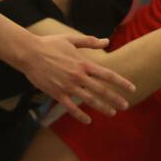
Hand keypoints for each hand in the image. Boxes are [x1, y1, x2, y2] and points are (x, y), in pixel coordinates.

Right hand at [20, 31, 134, 123]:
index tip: (132, 89)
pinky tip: (88, 120)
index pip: (107, 74)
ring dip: (102, 107)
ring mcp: (68, 86)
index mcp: (83, 63)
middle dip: (115, 98)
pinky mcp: (57, 93)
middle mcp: (78, 76)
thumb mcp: (71, 39)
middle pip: (101, 90)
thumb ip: (90, 41)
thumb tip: (107, 40)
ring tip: (112, 113)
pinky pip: (70, 107)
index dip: (121, 82)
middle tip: (125, 106)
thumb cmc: (49, 44)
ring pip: (89, 100)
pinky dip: (80, 114)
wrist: (29, 53)